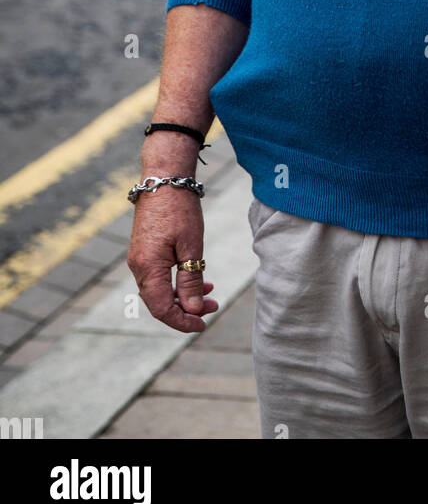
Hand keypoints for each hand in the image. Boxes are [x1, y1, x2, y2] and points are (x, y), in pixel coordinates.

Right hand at [127, 188, 218, 333]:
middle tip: (213, 308)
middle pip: (159, 302)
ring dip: (182, 295)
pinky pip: (157, 276)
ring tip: (210, 292)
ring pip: (159, 289)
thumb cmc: (179, 209)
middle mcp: (138, 267)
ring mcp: (139, 258)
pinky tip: (196, 277)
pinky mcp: (144, 250)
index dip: (182, 322)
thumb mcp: (191, 245)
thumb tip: (193, 309)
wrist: (164, 178)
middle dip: (186, 309)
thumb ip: (191, 280)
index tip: (203, 325)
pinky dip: (175, 282)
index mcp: (148, 268)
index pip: (161, 309)